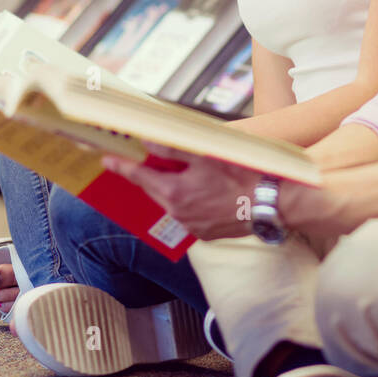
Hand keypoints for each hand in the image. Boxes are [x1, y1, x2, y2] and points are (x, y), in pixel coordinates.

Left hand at [104, 143, 261, 240]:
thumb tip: (147, 141)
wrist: (270, 204)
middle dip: (150, 177)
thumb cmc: (240, 175)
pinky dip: (191, 204)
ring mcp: (192, 227)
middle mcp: (178, 213)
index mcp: (174, 192)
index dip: (122, 166)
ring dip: (174, 190)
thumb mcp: (204, 154)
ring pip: (173, 204)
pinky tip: (207, 194)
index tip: (107, 161)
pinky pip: (190, 217)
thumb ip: (171, 148)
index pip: (139, 176)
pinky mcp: (207, 235)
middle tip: (148, 163)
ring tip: (189, 177)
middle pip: (155, 191)